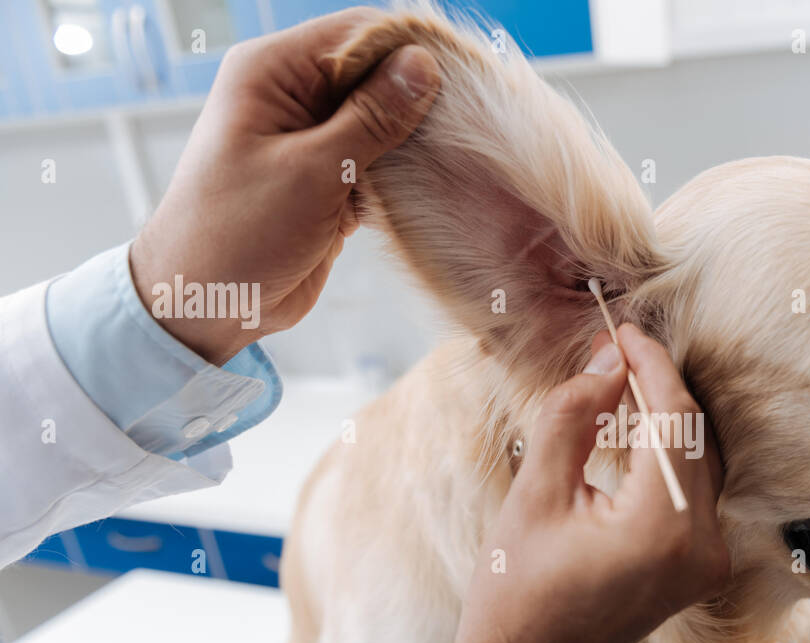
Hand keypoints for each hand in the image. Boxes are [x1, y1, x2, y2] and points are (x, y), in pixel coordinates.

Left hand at [129, 7, 439, 364]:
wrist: (203, 302)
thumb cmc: (238, 232)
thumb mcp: (312, 171)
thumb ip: (371, 118)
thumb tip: (423, 65)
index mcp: (272, 72)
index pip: (356, 34)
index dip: (409, 50)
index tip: (462, 80)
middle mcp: (291, 96)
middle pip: (373, 74)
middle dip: (417, 98)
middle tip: (467, 127)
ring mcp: (310, 139)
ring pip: (380, 120)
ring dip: (412, 141)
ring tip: (453, 159)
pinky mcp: (326, 179)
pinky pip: (375, 161)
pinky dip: (400, 174)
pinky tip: (428, 187)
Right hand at [451, 325, 730, 642]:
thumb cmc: (518, 587)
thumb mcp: (536, 492)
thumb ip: (575, 415)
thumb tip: (610, 357)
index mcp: (664, 529)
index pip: (675, 419)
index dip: (651, 365)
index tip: (623, 329)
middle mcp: (704, 545)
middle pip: (696, 436)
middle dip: (659, 386)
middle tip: (616, 349)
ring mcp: (709, 560)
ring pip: (700, 461)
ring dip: (666, 418)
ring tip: (620, 382)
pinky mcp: (702, 566)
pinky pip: (696, 490)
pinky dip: (669, 455)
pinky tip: (635, 429)